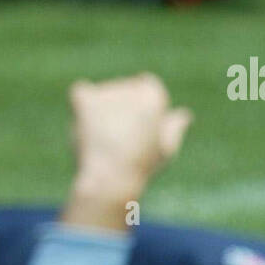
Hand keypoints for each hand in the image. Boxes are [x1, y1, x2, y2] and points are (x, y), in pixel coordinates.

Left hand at [69, 73, 192, 196]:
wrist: (110, 178)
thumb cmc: (140, 167)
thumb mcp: (165, 149)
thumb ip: (173, 128)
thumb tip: (184, 115)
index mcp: (154, 95)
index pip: (144, 87)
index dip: (140, 109)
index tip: (138, 129)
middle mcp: (132, 87)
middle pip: (122, 91)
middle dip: (119, 110)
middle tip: (119, 139)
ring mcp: (108, 92)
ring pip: (101, 96)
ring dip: (99, 112)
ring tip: (103, 141)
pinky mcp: (87, 100)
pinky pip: (80, 91)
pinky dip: (81, 102)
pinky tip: (83, 117)